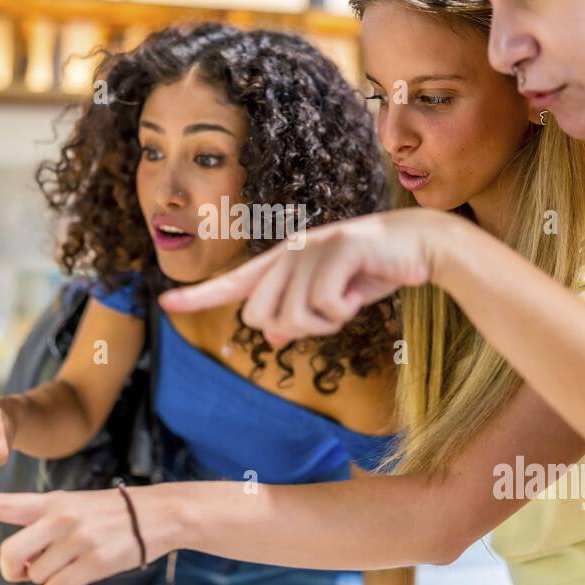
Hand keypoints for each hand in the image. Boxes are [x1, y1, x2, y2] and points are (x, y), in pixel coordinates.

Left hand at [0, 488, 163, 584]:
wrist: (155, 515)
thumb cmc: (111, 513)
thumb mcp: (74, 506)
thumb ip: (44, 527)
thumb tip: (23, 565)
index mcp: (52, 502)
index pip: (6, 504)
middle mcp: (60, 519)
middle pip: (11, 554)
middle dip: (13, 569)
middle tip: (25, 569)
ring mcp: (77, 541)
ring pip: (34, 576)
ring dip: (43, 579)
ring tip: (67, 564)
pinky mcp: (92, 563)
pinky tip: (71, 578)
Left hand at [159, 210, 451, 346]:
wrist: (419, 246)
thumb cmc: (372, 272)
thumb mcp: (333, 300)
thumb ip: (301, 316)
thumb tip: (274, 338)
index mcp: (285, 262)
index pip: (234, 283)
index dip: (199, 295)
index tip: (165, 302)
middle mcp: (290, 252)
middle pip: (261, 316)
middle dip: (296, 329)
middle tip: (330, 314)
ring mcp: (312, 248)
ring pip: (292, 316)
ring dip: (326, 323)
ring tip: (349, 298)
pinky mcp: (339, 248)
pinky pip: (324, 307)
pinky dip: (346, 311)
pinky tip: (360, 290)